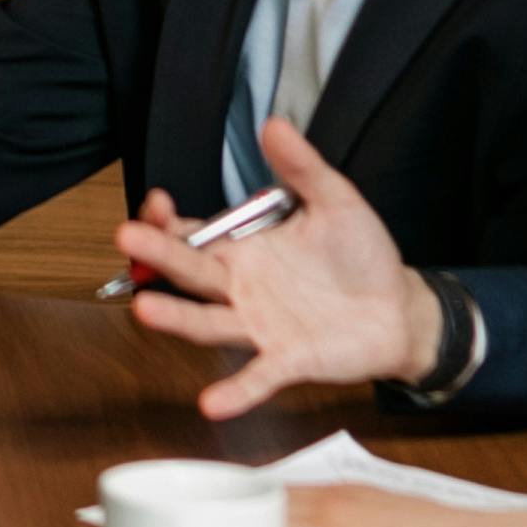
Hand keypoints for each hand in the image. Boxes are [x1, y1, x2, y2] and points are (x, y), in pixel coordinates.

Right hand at [118, 122, 439, 420]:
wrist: (399, 307)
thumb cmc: (361, 256)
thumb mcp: (335, 201)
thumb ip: (302, 168)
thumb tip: (273, 124)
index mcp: (245, 249)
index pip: (192, 234)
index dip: (166, 222)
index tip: (155, 203)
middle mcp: (241, 289)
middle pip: (190, 273)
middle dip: (157, 254)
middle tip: (126, 237)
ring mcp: (259, 326)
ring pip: (208, 322)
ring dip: (177, 318)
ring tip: (145, 308)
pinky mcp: (287, 359)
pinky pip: (256, 376)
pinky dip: (235, 391)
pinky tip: (211, 402)